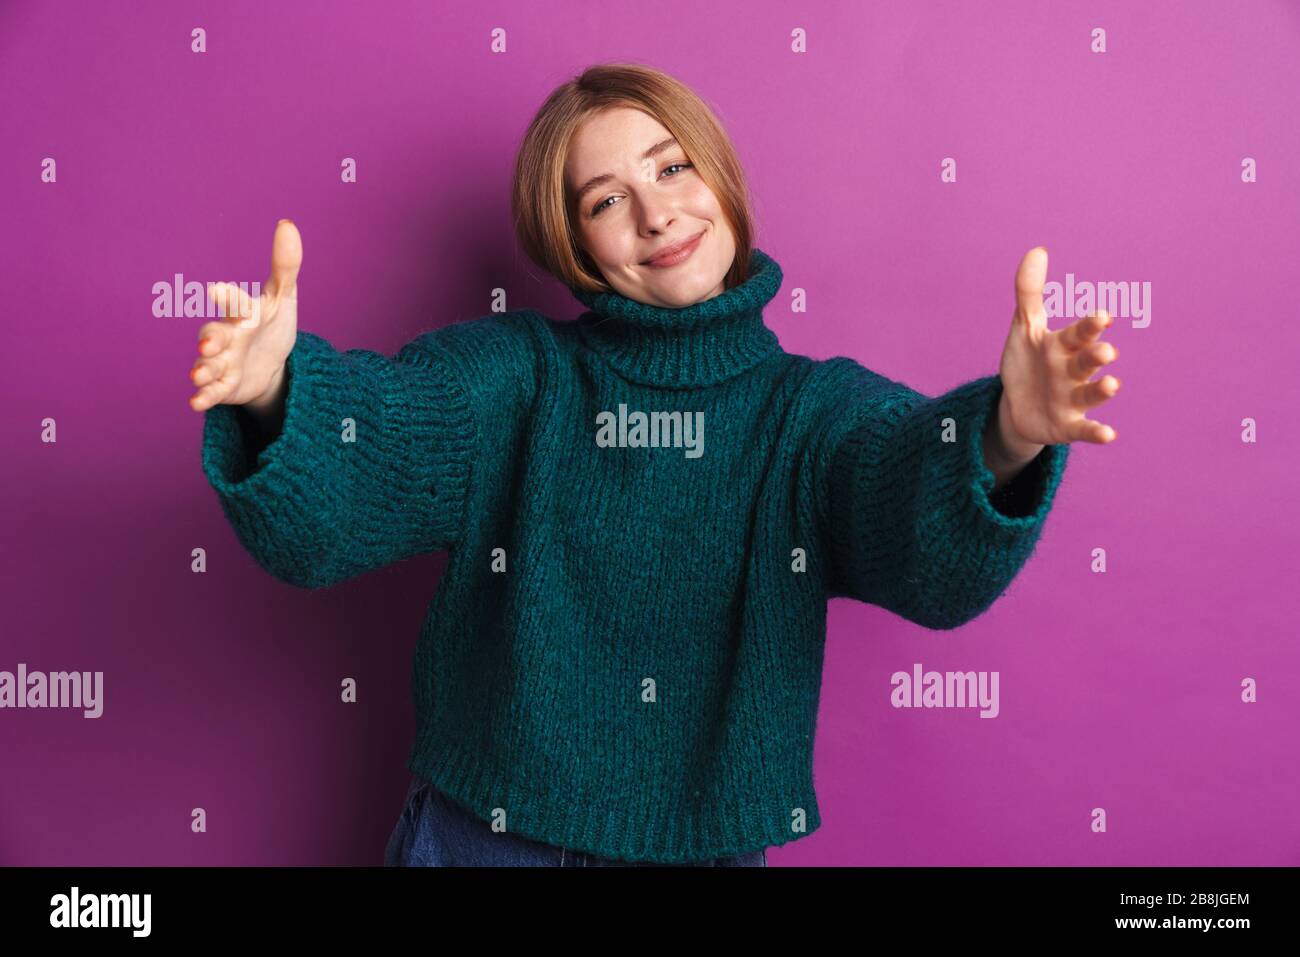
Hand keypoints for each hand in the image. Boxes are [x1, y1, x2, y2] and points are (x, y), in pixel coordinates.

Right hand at [188, 220, 301, 411]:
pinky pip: (212, 391)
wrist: (271, 363)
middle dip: (211, 338)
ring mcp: (223, 362)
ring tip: (198, 374)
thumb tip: (287, 224)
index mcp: (243, 312)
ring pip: (208, 364)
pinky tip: (197, 401)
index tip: (216, 290)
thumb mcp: (282, 298)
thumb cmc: (271, 325)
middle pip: (214, 334)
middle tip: (208, 342)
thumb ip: (285, 266)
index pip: (236, 303)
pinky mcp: (224, 386)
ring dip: (203, 368)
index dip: (227, 297)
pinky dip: (204, 395)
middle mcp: (227, 336)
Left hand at [992, 247, 1120, 463]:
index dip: (1089, 326)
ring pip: (1091, 394)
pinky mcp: (1068, 426)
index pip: (1078, 333)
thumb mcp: (1024, 328)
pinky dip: (1096, 433)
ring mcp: (1073, 400)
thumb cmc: (1029, 362)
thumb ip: (1030, 292)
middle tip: (1105, 351)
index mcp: (1064, 346)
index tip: (1101, 316)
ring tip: (1113, 385)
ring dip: (1102, 390)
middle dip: (1096, 356)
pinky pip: (1085, 430)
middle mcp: (1073, 371)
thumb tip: (1037, 250)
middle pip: (1087, 362)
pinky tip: (1109, 435)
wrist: (1018, 405)